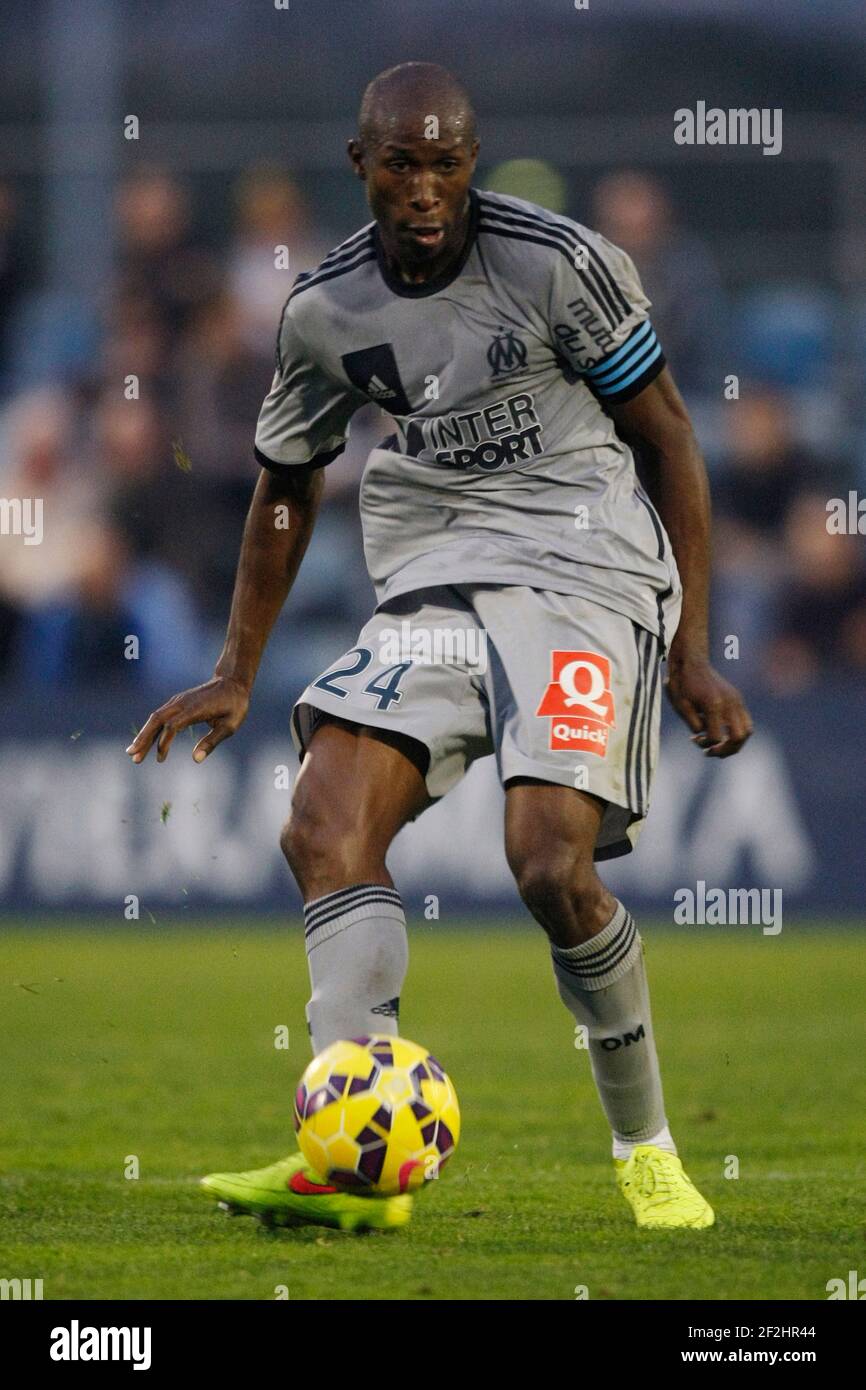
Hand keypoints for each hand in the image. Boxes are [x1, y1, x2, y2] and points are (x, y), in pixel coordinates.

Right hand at [126, 676, 249, 764]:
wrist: (232, 682)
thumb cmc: (234, 705)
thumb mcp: (230, 726)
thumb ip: (212, 742)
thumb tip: (195, 759)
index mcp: (195, 709)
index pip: (173, 725)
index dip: (164, 742)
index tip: (160, 758)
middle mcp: (182, 703)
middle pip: (157, 720)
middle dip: (144, 739)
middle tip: (133, 757)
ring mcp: (178, 701)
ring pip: (155, 718)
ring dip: (143, 735)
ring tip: (132, 753)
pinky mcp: (177, 703)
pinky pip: (159, 716)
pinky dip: (150, 729)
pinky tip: (144, 741)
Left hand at [664, 651, 752, 757]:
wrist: (692, 662)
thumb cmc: (683, 684)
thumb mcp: (681, 706)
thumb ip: (693, 724)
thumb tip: (705, 737)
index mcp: (713, 705)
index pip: (716, 738)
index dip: (704, 744)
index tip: (694, 739)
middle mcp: (729, 703)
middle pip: (739, 737)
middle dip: (726, 749)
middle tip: (711, 751)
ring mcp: (737, 700)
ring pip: (747, 730)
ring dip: (735, 742)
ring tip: (719, 746)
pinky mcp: (738, 699)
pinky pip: (745, 721)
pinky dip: (736, 732)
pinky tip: (722, 732)